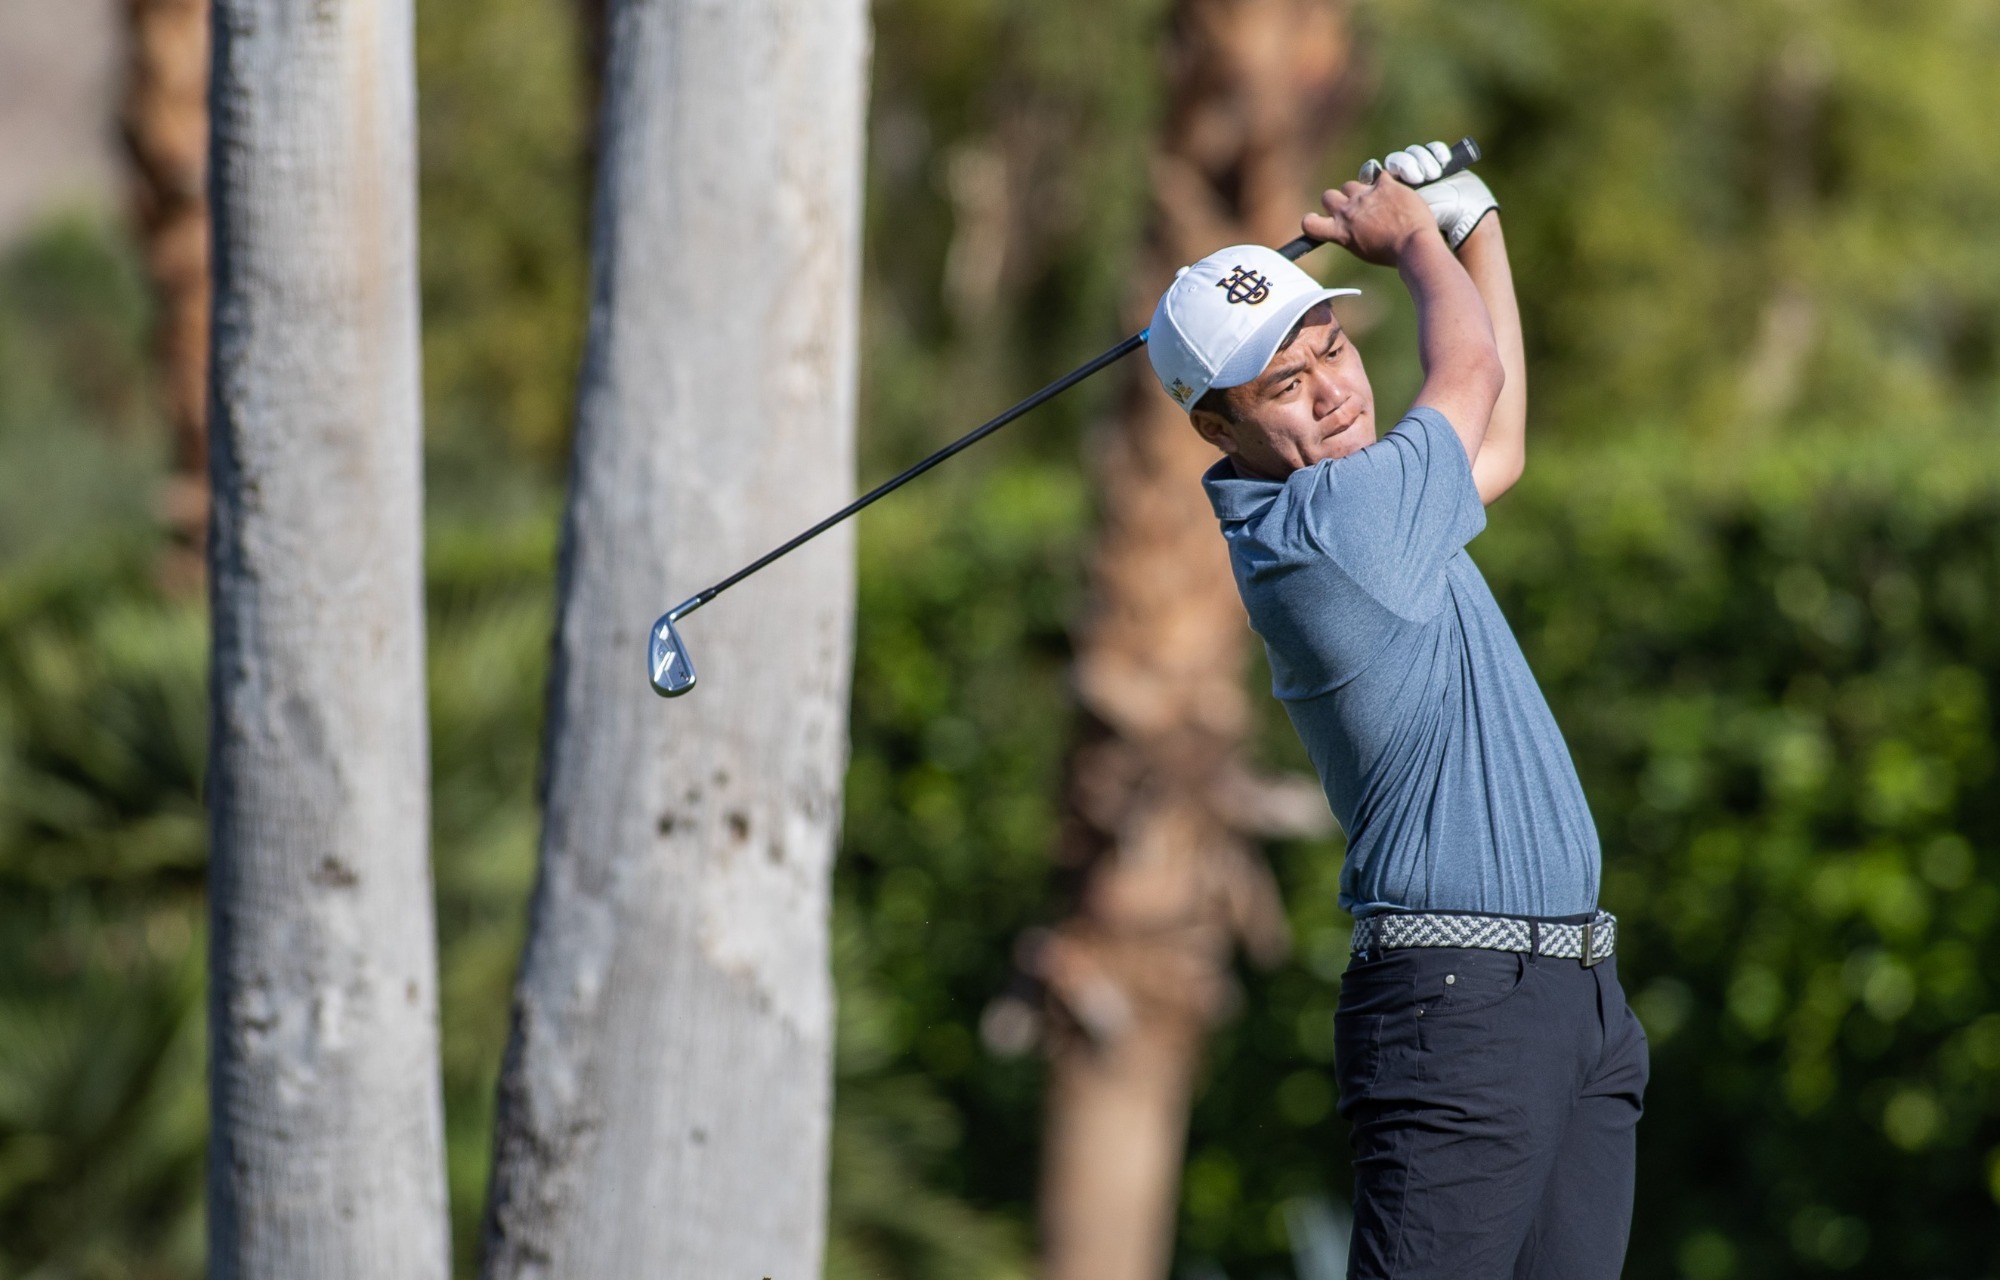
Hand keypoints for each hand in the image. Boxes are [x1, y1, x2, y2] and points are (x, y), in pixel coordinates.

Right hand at [1300, 175, 1439, 267]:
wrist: (1415, 245)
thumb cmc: (1392, 254)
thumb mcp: (1363, 251)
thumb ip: (1351, 235)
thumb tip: (1350, 230)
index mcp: (1340, 232)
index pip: (1309, 223)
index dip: (1312, 220)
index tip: (1324, 221)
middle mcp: (1348, 211)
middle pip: (1328, 196)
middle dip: (1339, 201)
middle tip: (1355, 210)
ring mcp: (1365, 196)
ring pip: (1350, 185)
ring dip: (1359, 191)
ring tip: (1376, 202)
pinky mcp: (1384, 185)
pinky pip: (1378, 175)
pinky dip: (1384, 183)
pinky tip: (1394, 193)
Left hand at [1374, 141, 1498, 249]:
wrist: (1463, 218)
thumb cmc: (1434, 221)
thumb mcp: (1408, 214)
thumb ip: (1389, 204)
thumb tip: (1374, 197)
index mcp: (1394, 189)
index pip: (1384, 171)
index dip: (1391, 168)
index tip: (1397, 176)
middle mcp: (1406, 176)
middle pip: (1398, 158)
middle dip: (1407, 164)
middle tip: (1418, 178)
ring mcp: (1423, 167)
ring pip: (1415, 152)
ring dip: (1423, 160)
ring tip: (1434, 175)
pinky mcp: (1440, 161)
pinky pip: (1433, 148)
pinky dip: (1437, 152)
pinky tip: (1443, 161)